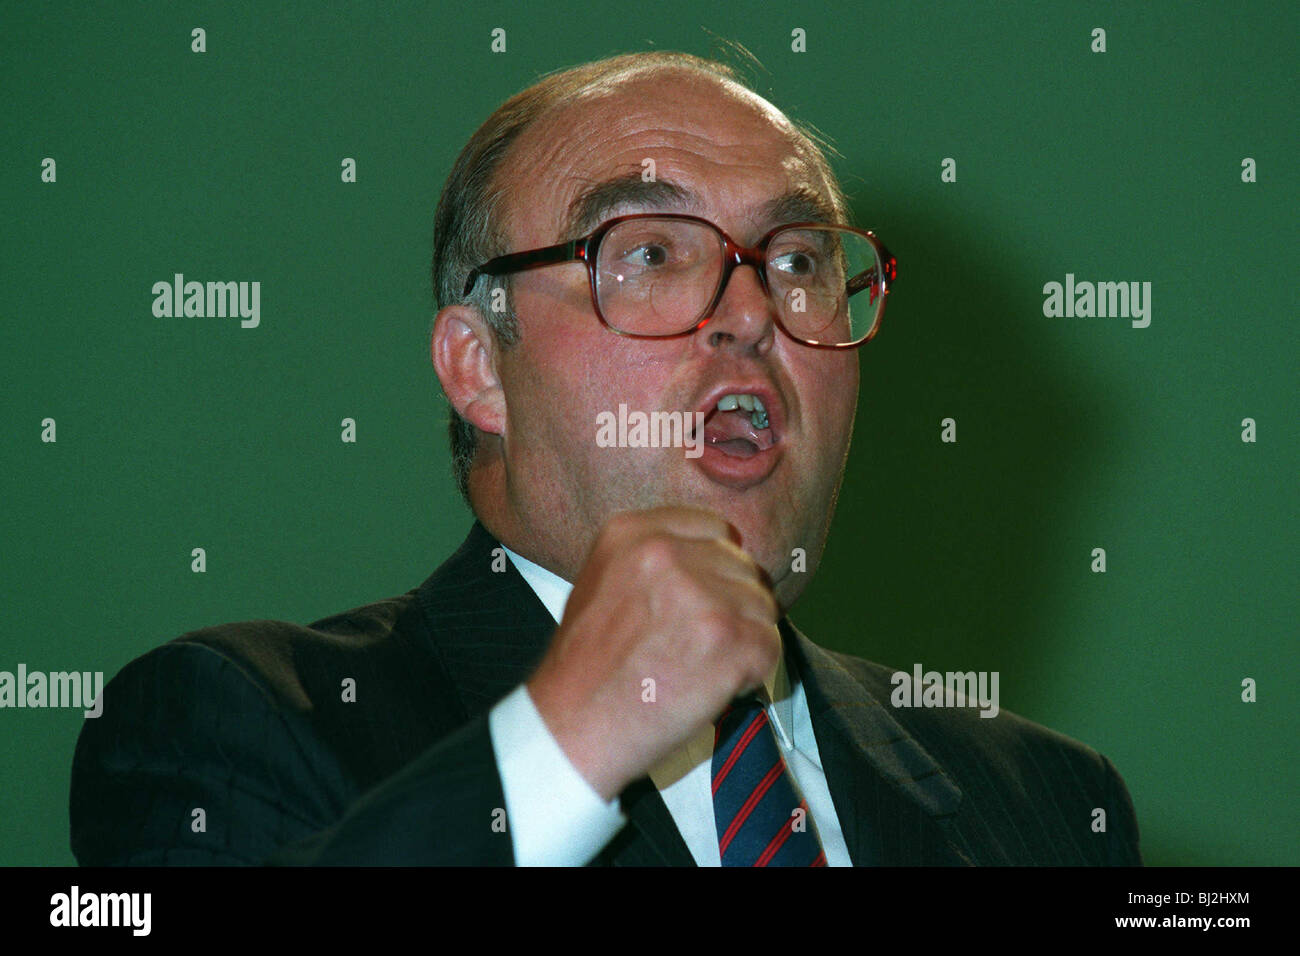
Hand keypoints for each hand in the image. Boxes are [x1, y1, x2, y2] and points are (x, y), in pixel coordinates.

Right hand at [526, 506, 781, 800]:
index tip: (702, 599)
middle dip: (732, 605)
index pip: (713, 529)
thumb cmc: (585, 668)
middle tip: (699, 645)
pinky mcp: (727, 639)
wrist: (572, 728)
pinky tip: (713, 686)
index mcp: (631, 533)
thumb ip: (655, 558)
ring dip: (743, 639)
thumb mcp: (600, 581)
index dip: (716, 569)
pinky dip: (752, 672)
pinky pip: (769, 645)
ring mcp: (699, 595)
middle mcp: (665, 553)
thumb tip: (717, 559)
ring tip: (701, 667)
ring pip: (761, 605)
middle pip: (742, 566)